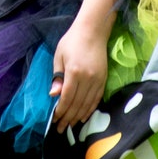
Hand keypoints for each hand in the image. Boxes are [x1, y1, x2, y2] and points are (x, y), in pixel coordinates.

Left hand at [50, 13, 110, 127]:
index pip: (66, 97)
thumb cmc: (72, 41)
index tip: (55, 120)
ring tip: (71, 125)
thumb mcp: (59, 56)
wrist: (93, 30)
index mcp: (74, 72)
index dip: (60, 111)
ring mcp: (97, 79)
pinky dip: (90, 109)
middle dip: (68, 117)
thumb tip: (53, 95)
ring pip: (87, 104)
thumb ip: (57, 76)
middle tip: (61, 128)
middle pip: (77, 103)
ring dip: (78, 116)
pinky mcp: (104, 79)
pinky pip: (97, 99)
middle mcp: (87, 78)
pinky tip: (84, 116)